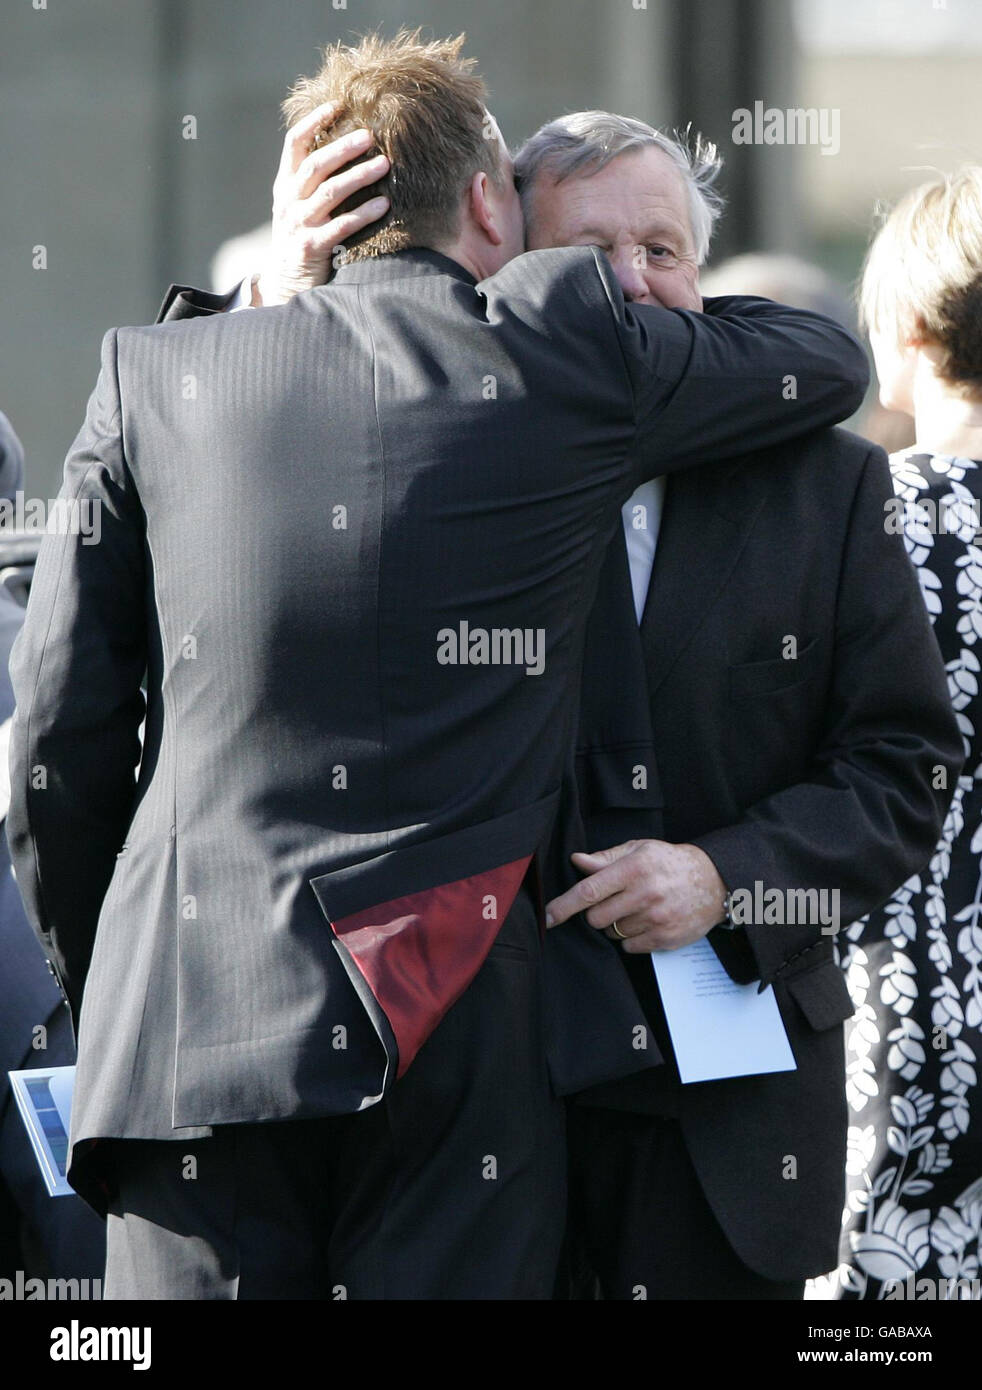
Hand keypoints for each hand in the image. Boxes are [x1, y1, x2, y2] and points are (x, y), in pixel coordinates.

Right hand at [255, 100, 390, 305]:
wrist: (286, 283)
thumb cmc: (302, 237)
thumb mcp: (299, 204)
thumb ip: (314, 179)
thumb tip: (347, 145)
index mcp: (285, 184)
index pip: (294, 143)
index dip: (314, 122)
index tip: (337, 105)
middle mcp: (289, 200)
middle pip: (315, 165)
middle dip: (343, 148)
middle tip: (370, 135)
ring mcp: (299, 224)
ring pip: (329, 193)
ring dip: (358, 177)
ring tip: (385, 165)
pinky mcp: (312, 247)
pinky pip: (341, 227)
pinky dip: (363, 215)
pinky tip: (384, 205)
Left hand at [544, 839, 726, 952]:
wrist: (715, 882)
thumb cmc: (670, 862)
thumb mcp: (640, 850)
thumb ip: (606, 858)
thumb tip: (577, 861)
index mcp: (634, 868)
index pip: (590, 891)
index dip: (564, 905)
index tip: (548, 917)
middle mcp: (645, 894)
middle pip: (596, 917)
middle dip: (596, 913)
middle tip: (613, 902)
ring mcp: (656, 918)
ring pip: (612, 933)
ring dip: (616, 925)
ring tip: (636, 909)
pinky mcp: (666, 938)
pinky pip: (630, 947)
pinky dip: (631, 938)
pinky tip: (647, 922)